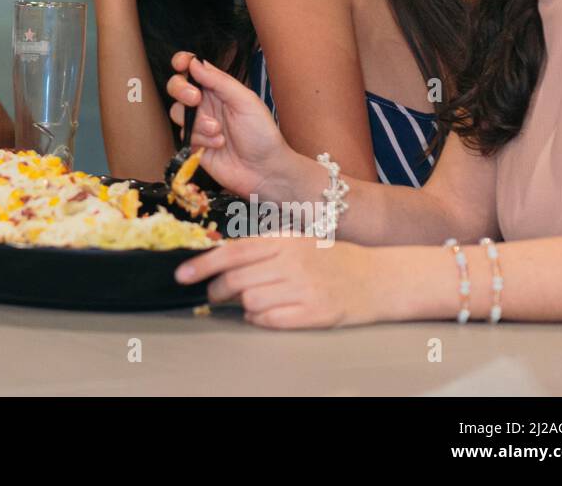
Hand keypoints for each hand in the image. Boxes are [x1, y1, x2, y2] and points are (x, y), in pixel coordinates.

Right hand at [165, 52, 310, 203]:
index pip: (193, 69)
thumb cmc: (262, 133)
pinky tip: (218, 144)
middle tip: (195, 99)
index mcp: (218, 88)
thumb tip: (194, 63)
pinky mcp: (193, 145)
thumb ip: (219, 81)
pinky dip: (201, 139)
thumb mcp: (245, 101)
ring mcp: (197, 124)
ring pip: (177, 112)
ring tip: (218, 131)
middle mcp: (205, 104)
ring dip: (198, 121)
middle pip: (177, 87)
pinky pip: (183, 135)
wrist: (264, 170)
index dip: (183, 62)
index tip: (182, 65)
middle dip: (181, 90)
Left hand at [174, 237, 384, 328]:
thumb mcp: (296, 241)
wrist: (379, 278)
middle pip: (236, 279)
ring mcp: (305, 289)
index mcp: (284, 241)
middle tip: (215, 294)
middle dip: (217, 290)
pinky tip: (263, 315)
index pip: (233, 251)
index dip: (202, 264)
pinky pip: (270, 320)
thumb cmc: (331, 259)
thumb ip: (260, 247)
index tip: (181, 274)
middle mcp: (293, 262)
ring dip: (239, 305)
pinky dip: (259, 320)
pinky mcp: (316, 313)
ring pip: (249, 301)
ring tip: (244, 303)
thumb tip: (216, 256)